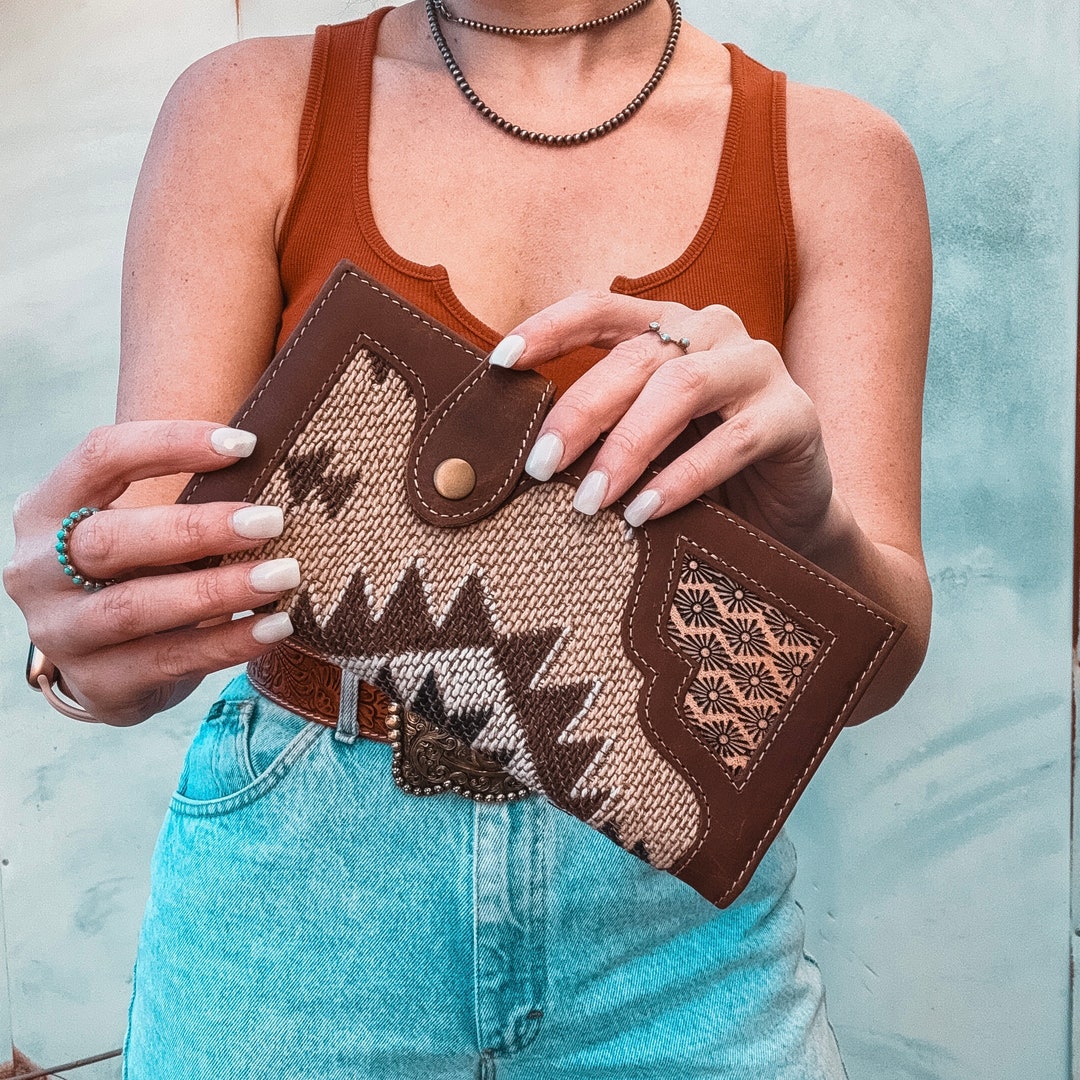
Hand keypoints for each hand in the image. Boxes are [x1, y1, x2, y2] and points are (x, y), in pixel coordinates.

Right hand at [4, 421, 297, 725]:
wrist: (110, 664)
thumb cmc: (142, 572)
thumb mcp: (145, 526)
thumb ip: (188, 493)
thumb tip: (275, 457)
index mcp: (48, 510)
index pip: (100, 458)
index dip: (170, 443)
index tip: (246, 445)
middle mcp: (37, 569)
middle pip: (111, 540)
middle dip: (198, 528)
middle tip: (271, 521)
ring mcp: (60, 632)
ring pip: (137, 607)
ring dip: (219, 590)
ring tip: (283, 576)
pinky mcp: (97, 683)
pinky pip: (169, 660)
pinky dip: (228, 643)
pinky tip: (276, 626)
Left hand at [488, 290, 837, 553]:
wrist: (786, 517)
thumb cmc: (698, 473)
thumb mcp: (643, 442)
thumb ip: (600, 429)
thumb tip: (522, 453)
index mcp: (668, 327)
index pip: (600, 309)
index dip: (549, 328)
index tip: (500, 362)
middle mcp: (713, 332)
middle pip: (635, 358)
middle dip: (581, 413)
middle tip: (541, 467)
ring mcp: (758, 366)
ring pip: (680, 388)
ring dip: (627, 446)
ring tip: (590, 500)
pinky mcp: (794, 415)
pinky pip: (732, 441)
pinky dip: (681, 479)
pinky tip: (643, 513)